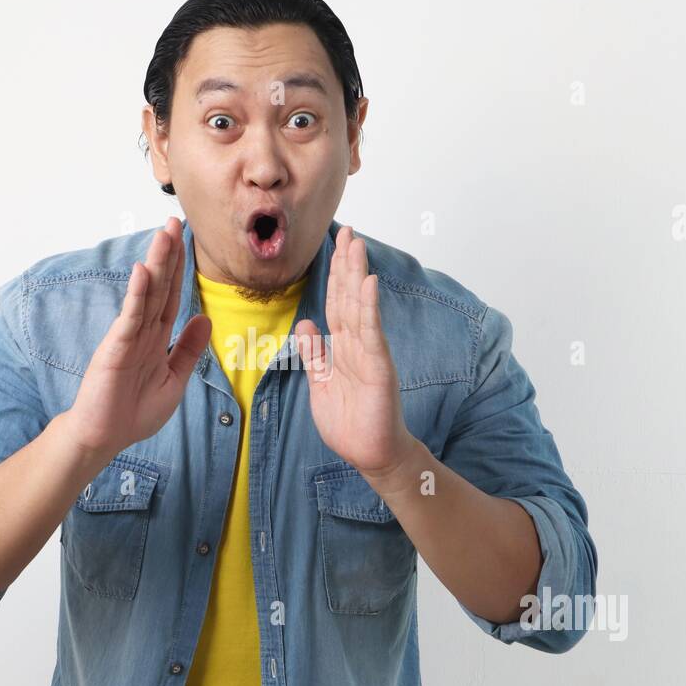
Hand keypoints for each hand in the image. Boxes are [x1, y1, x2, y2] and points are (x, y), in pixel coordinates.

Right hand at [62, 216, 210, 459]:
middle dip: (167, 254)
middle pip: (159, 286)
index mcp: (156, 338)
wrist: (104, 437)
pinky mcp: (116, 349)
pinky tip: (144, 272)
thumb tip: (204, 318)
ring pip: (146, 295)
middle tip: (175, 221)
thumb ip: (188, 350)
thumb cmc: (134, 412)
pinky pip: (130, 318)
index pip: (171, 296)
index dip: (179, 268)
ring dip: (156, 264)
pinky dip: (137, 295)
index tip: (186, 240)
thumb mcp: (174, 379)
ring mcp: (128, 337)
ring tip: (163, 235)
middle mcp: (142, 332)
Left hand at [294, 225, 416, 478]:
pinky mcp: (379, 367)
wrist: (371, 454)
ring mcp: (370, 353)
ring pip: (361, 307)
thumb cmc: (350, 423)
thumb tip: (306, 325)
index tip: (334, 246)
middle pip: (351, 296)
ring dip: (358, 274)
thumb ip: (314, 354)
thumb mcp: (321, 383)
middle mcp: (359, 344)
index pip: (337, 303)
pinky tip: (369, 283)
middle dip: (348, 264)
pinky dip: (370, 307)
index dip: (334, 275)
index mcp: (343, 347)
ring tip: (357, 246)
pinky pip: (371, 332)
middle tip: (348, 230)